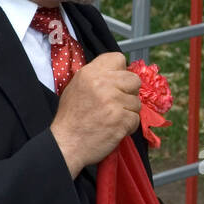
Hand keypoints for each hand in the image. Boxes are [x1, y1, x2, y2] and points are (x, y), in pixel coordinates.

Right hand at [49, 51, 141, 177]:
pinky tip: (114, 128)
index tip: (116, 83)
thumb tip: (118, 73)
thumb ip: (96, 77)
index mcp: (90, 73)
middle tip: (117, 103)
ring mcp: (113, 101)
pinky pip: (136, 119)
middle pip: (134, 79)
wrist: (66, 144)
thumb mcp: (76, 87)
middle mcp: (102, 84)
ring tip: (111, 118)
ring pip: (137, 102)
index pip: (118, 58)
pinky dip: (128, 126)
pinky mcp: (121, 119)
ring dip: (128, 112)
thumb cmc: (71, 118)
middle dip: (129, 92)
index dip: (120, 71)